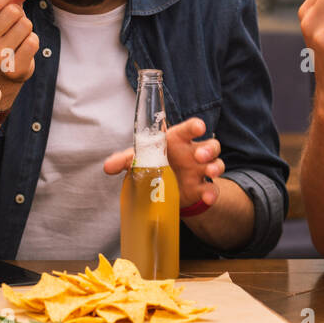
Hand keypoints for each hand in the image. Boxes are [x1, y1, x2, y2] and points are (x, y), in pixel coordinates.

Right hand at [0, 0, 38, 110]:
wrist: (1, 74)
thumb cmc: (0, 37)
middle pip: (13, 12)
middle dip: (20, 14)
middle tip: (13, 25)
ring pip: (25, 25)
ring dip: (27, 28)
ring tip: (17, 38)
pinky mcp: (13, 68)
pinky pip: (33, 41)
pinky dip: (33, 41)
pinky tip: (23, 48)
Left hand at [103, 117, 223, 209]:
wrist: (164, 188)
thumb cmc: (155, 163)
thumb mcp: (140, 159)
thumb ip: (125, 160)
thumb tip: (107, 167)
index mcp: (178, 141)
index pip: (190, 129)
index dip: (195, 126)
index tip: (198, 127)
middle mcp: (193, 153)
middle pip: (209, 145)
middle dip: (208, 149)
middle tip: (199, 155)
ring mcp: (199, 170)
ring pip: (216, 163)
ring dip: (215, 166)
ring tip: (209, 172)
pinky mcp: (201, 187)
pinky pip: (212, 188)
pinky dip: (213, 192)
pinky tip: (208, 196)